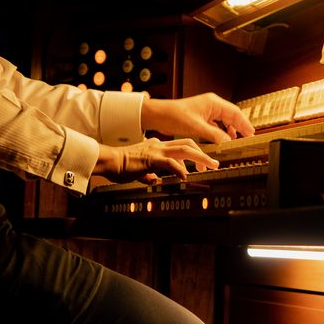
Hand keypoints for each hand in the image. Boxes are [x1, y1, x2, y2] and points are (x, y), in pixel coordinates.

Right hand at [93, 137, 219, 183]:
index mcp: (157, 146)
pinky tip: (185, 177)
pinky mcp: (152, 159)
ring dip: (200, 158)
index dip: (194, 152)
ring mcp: (156, 150)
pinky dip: (180, 170)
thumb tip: (153, 180)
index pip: (180, 145)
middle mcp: (159, 145)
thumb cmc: (120, 166)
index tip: (202, 162)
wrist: (108, 160)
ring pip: (185, 149)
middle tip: (214, 163)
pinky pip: (171, 163)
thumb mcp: (139, 170)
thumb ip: (148, 173)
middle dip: (204, 153)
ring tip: (211, 166)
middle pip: (188, 143)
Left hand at [140, 92, 255, 143]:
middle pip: (232, 116)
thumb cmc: (175, 116)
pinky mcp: (202, 116)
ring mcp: (207, 110)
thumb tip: (228, 142)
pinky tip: (223, 139)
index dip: (245, 123)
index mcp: (213, 102)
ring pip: (225, 120)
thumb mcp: (197, 127)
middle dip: (240, 127)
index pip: (235, 112)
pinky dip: (222, 131)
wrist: (159, 115)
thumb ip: (215, 135)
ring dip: (231, 130)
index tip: (251, 134)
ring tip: (237, 140)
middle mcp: (212, 104)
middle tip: (248, 138)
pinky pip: (216, 124)